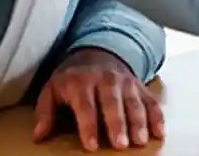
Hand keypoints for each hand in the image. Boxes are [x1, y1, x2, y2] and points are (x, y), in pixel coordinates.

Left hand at [34, 48, 163, 151]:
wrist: (98, 52)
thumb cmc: (72, 78)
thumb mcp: (52, 89)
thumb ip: (45, 112)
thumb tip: (39, 135)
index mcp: (81, 82)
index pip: (86, 106)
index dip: (89, 127)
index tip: (91, 146)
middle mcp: (106, 80)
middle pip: (113, 104)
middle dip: (118, 124)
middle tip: (121, 144)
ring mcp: (126, 82)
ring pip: (134, 103)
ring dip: (139, 122)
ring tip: (140, 141)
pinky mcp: (139, 86)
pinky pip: (150, 101)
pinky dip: (156, 116)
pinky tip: (159, 132)